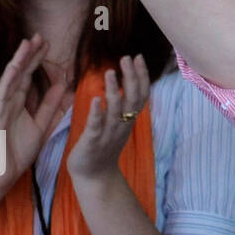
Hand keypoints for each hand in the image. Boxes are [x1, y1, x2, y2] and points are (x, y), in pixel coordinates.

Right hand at [0, 35, 68, 186]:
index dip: (38, 60)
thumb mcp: (42, 124)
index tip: (48, 43)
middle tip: (39, 35)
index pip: (29, 76)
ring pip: (10, 79)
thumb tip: (62, 87)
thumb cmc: (19, 150)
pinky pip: (1, 95)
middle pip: (20, 72)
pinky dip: (7, 80)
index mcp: (19, 102)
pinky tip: (14, 67)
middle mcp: (9, 101)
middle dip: (29, 54)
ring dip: (18, 60)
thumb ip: (51, 105)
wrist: (4, 173)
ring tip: (27, 43)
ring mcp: (0, 107)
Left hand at [66, 55, 149, 182]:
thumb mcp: (118, 125)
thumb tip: (123, 85)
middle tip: (127, 58)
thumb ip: (121, 107)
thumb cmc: (103, 148)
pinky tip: (96, 98)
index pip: (141, 94)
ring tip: (110, 71)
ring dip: (114, 89)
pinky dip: (98, 112)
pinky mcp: (93, 141)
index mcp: (128, 119)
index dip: (141, 75)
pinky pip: (97, 125)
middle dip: (131, 77)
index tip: (138, 57)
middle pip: (133, 98)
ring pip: (116, 109)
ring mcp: (109, 133)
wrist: (95, 177)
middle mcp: (122, 124)